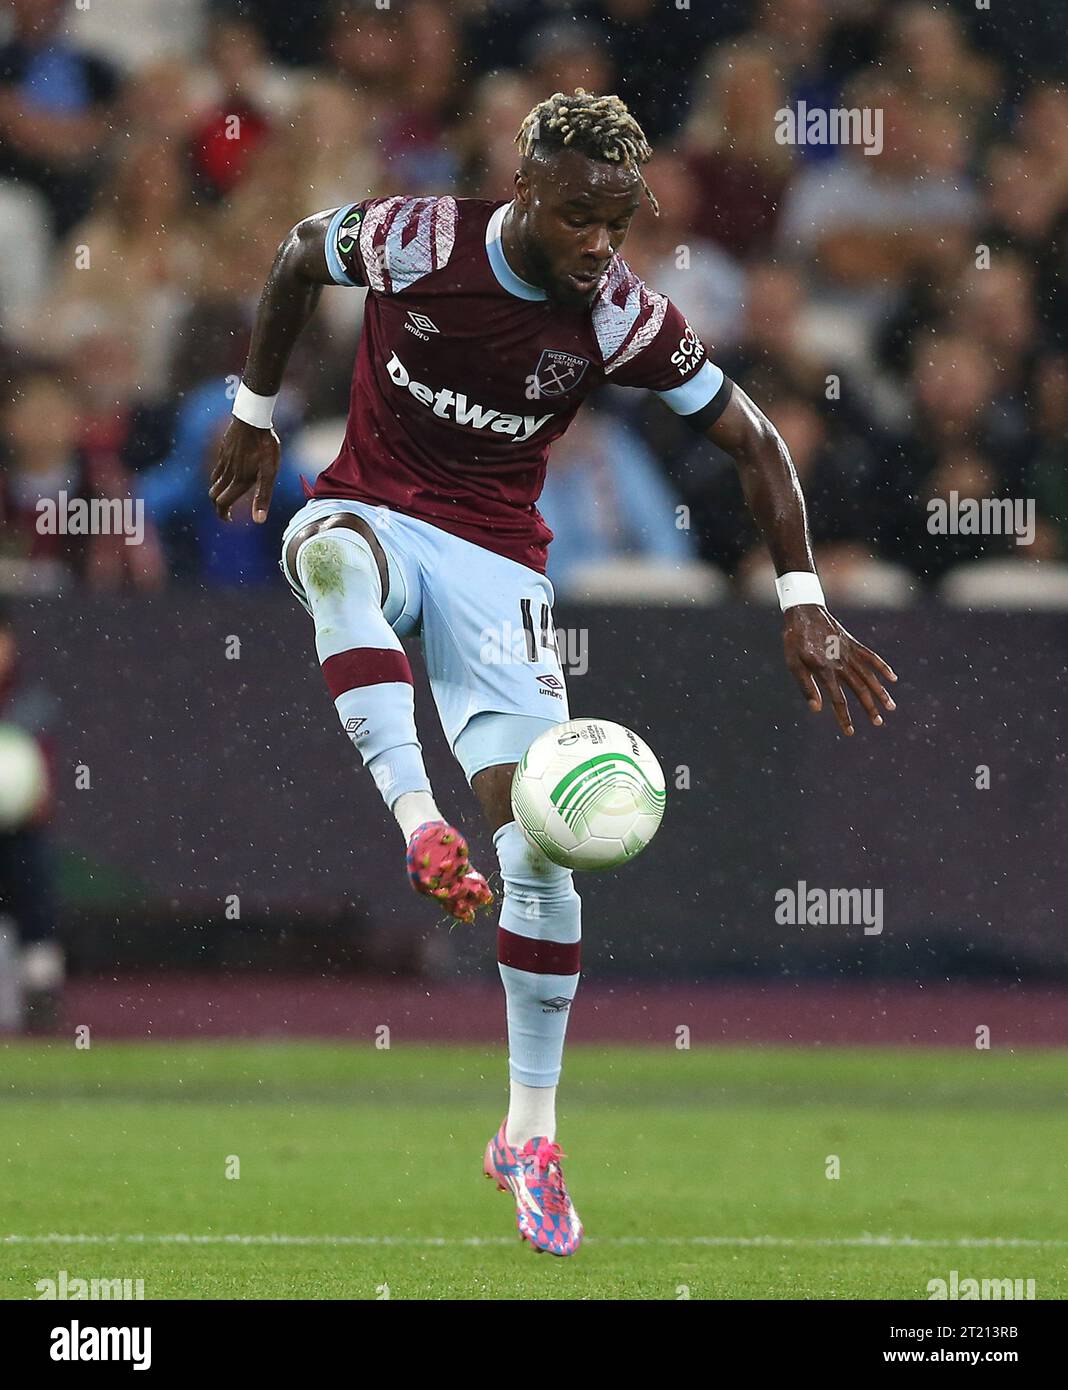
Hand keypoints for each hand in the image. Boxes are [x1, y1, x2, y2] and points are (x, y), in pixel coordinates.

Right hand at [209, 417, 280, 522]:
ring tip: (228, 494)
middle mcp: (228, 472)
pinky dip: (218, 476)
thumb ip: (263, 497)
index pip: (223, 503)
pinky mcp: (224, 450)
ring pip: (213, 481)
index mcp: (239, 480)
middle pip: (214, 494)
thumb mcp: (269, 473)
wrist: (253, 418)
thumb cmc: (265, 446)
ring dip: (217, 491)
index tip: (230, 519)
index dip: (223, 514)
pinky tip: (229, 472)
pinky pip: (217, 466)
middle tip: (227, 510)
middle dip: (218, 505)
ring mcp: (224, 460)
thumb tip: (259, 521)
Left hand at [783, 606, 896, 735]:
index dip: (844, 717)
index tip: (850, 732)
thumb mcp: (793, 663)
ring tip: (891, 707)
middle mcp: (841, 664)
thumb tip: (817, 709)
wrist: (804, 612)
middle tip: (878, 723)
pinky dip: (882, 667)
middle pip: (859, 690)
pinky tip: (892, 678)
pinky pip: (871, 657)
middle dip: (869, 708)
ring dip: (880, 692)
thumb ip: (806, 686)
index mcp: (825, 671)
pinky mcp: (853, 644)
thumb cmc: (795, 641)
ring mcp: (849, 653)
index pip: (838, 700)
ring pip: (869, 676)